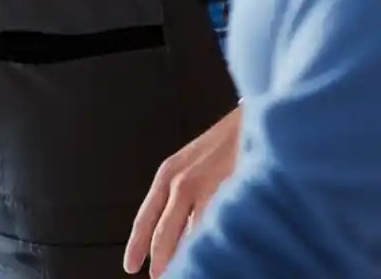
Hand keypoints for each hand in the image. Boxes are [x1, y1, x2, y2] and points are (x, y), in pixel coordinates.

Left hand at [123, 106, 242, 276]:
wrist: (253, 121)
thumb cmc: (223, 147)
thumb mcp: (192, 168)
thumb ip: (181, 199)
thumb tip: (178, 239)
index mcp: (167, 175)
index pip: (145, 218)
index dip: (136, 245)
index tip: (130, 267)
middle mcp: (180, 181)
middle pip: (165, 234)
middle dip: (163, 262)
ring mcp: (206, 186)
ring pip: (192, 236)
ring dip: (191, 258)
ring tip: (190, 273)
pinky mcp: (230, 190)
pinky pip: (219, 228)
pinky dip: (216, 245)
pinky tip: (217, 257)